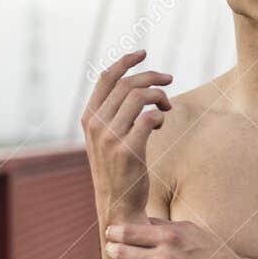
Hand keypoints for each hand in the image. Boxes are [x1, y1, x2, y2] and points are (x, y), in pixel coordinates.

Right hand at [81, 49, 172, 220]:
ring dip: (160, 96)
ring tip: (166, 107)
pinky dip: (160, 115)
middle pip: (128, 84)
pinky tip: (161, 123)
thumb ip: (112, 114)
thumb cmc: (117, 170)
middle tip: (169, 80)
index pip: (106, 77)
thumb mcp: (105, 139)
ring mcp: (110, 137)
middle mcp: (96, 125)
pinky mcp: (128, 150)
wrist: (117, 206)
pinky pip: (150, 117)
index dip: (126, 61)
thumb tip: (135, 86)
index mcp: (88, 118)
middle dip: (152, 77)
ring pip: (140, 96)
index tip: (143, 52)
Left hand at [106, 217, 244, 258]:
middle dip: (113, 250)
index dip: (113, 232)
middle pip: (120, 253)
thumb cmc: (212, 254)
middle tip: (113, 250)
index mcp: (170, 237)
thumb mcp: (191, 230)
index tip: (112, 234)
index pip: (126, 232)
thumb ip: (162, 225)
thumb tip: (137, 219)